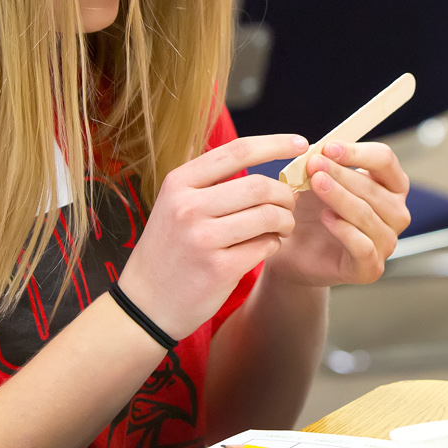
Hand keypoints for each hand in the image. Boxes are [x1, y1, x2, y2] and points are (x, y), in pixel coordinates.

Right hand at [118, 134, 304, 338]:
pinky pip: (266, 246)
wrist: (146, 303)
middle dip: (285, 194)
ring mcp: (202, 238)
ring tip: (281, 227)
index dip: (275, 144)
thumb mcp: (176, 204)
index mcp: (179, 183)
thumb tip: (270, 161)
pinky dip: (274, 244)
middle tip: (290, 204)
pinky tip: (266, 247)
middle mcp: (187, 207)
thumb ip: (212, 183)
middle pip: (260, 185)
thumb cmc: (171, 248)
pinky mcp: (219, 268)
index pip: (237, 151)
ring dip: (285, 221)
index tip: (301, 144)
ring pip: (268, 216)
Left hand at [265, 140, 411, 288]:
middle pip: (373, 188)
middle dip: (341, 174)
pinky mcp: (371, 267)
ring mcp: (387, 242)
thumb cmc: (313, 211)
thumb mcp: (318, 181)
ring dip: (340, 197)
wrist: (296, 253)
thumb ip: (324, 165)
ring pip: (367, 215)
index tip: (328, 148)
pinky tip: (326, 218)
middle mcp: (396, 213)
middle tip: (314, 165)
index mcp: (391, 185)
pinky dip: (344, 230)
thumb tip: (319, 150)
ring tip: (316, 184)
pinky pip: (363, 246)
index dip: (357, 152)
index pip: (384, 160)